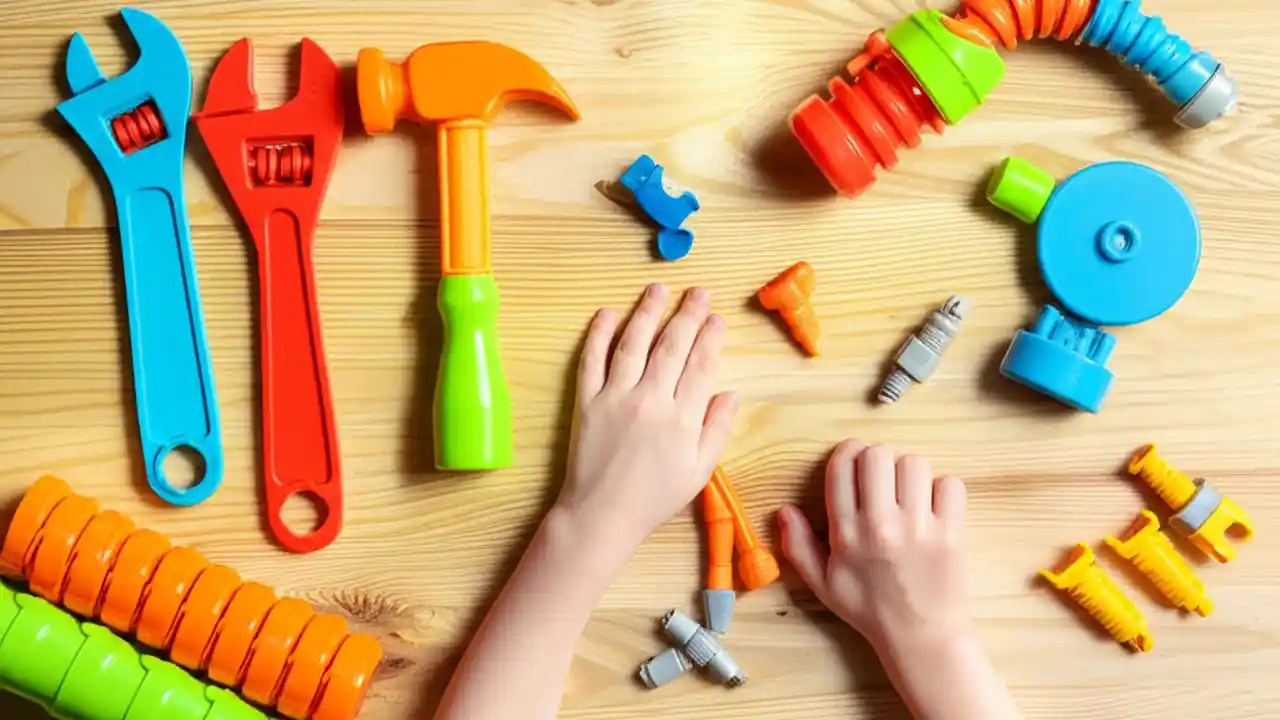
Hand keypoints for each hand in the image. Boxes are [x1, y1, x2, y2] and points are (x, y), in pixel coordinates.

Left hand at [557, 284, 738, 550]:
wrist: (601, 514)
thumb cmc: (654, 498)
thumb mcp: (699, 472)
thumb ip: (717, 430)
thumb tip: (732, 393)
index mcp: (682, 419)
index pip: (701, 366)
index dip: (711, 338)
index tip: (717, 318)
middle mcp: (650, 401)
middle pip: (672, 347)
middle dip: (687, 315)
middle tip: (698, 292)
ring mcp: (616, 397)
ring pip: (634, 344)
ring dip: (647, 313)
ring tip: (659, 289)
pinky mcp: (586, 401)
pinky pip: (592, 360)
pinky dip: (599, 334)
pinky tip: (608, 314)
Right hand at [777, 441, 969, 652]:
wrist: (921, 637)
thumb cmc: (870, 610)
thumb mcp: (822, 584)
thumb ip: (798, 546)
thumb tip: (784, 510)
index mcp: (846, 534)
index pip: (842, 465)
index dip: (847, 452)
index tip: (853, 461)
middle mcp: (881, 525)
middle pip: (878, 455)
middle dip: (877, 458)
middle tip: (881, 479)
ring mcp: (920, 528)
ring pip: (915, 463)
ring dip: (910, 473)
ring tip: (908, 494)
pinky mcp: (952, 533)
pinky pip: (950, 484)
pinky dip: (942, 490)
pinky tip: (933, 507)